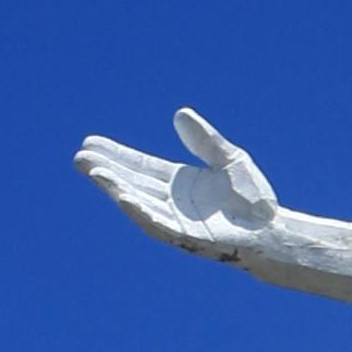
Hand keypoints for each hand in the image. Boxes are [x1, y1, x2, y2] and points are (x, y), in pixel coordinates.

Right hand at [74, 105, 284, 251]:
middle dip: (106, 170)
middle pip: (132, 182)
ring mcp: (178, 220)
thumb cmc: (253, 199)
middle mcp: (173, 202)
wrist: (273, 229)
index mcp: (178, 183)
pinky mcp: (188, 237)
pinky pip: (158, 225)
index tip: (90, 142)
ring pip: (138, 203)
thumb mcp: (228, 159)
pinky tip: (123, 198)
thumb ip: (205, 140)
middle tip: (78, 156)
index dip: (115, 155)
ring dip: (115, 189)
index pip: (139, 166)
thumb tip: (179, 114)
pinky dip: (140, 212)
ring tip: (92, 171)